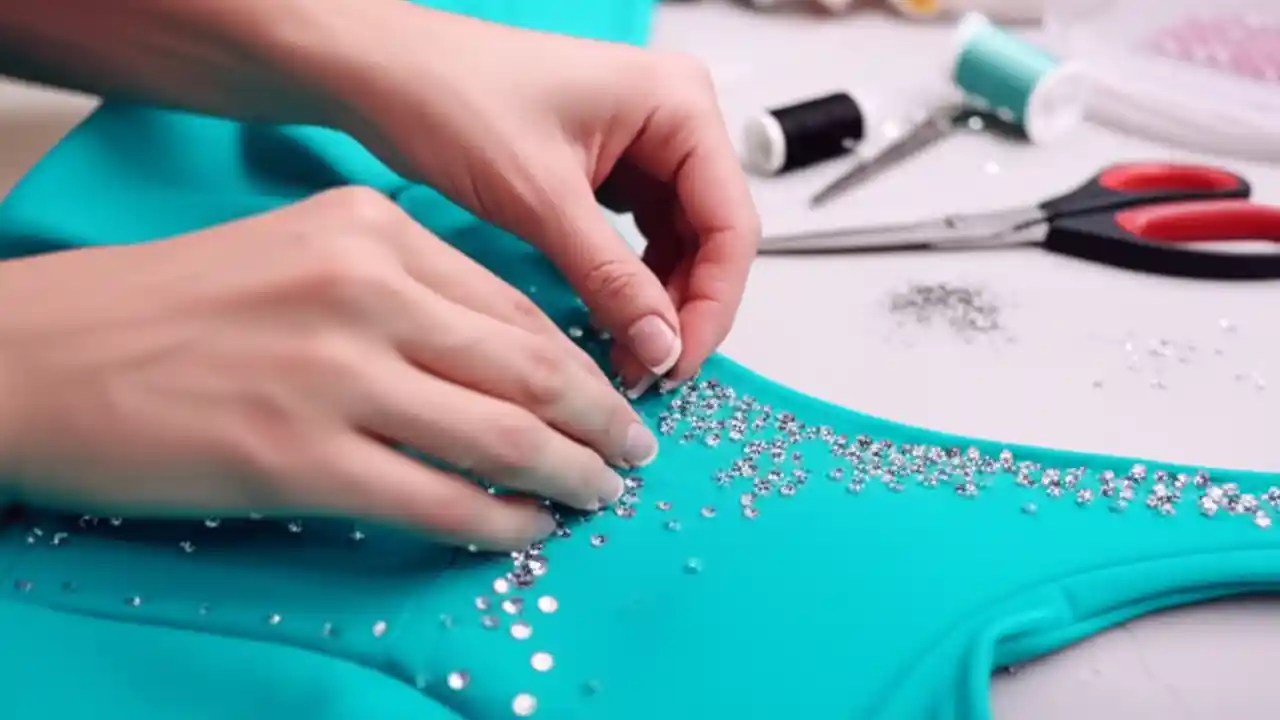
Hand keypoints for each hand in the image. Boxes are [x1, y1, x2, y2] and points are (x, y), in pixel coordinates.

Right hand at [0, 188, 656, 550]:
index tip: (610, 394)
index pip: (515, 304)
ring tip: (602, 496)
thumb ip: (403, 292)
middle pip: (531, 366)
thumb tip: (501, 358)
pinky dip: (498, 520)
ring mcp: (337, 377)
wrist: (42, 355)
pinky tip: (525, 528)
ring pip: (502, 434)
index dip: (580, 359)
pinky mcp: (302, 461)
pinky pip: (439, 500)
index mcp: (371, 231)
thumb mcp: (300, 255)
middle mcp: (366, 292)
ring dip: (570, 473)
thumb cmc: (167, 306)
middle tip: (637, 454)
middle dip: (602, 419)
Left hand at [326, 7, 759, 395]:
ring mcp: (643, 144)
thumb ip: (611, 277)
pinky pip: (641, 238)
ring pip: (679, 244)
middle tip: (652, 371)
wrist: (382, 74)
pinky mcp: (609, 168)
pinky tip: (614, 320)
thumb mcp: (540, 198)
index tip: (680, 361)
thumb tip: (662, 348)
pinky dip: (630, 283)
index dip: (712, 303)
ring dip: (658, 303)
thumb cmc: (451, 96)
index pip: (730, 222)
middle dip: (684, 308)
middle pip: (712, 236)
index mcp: (677, 103)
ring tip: (629, 356)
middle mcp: (672, 119)